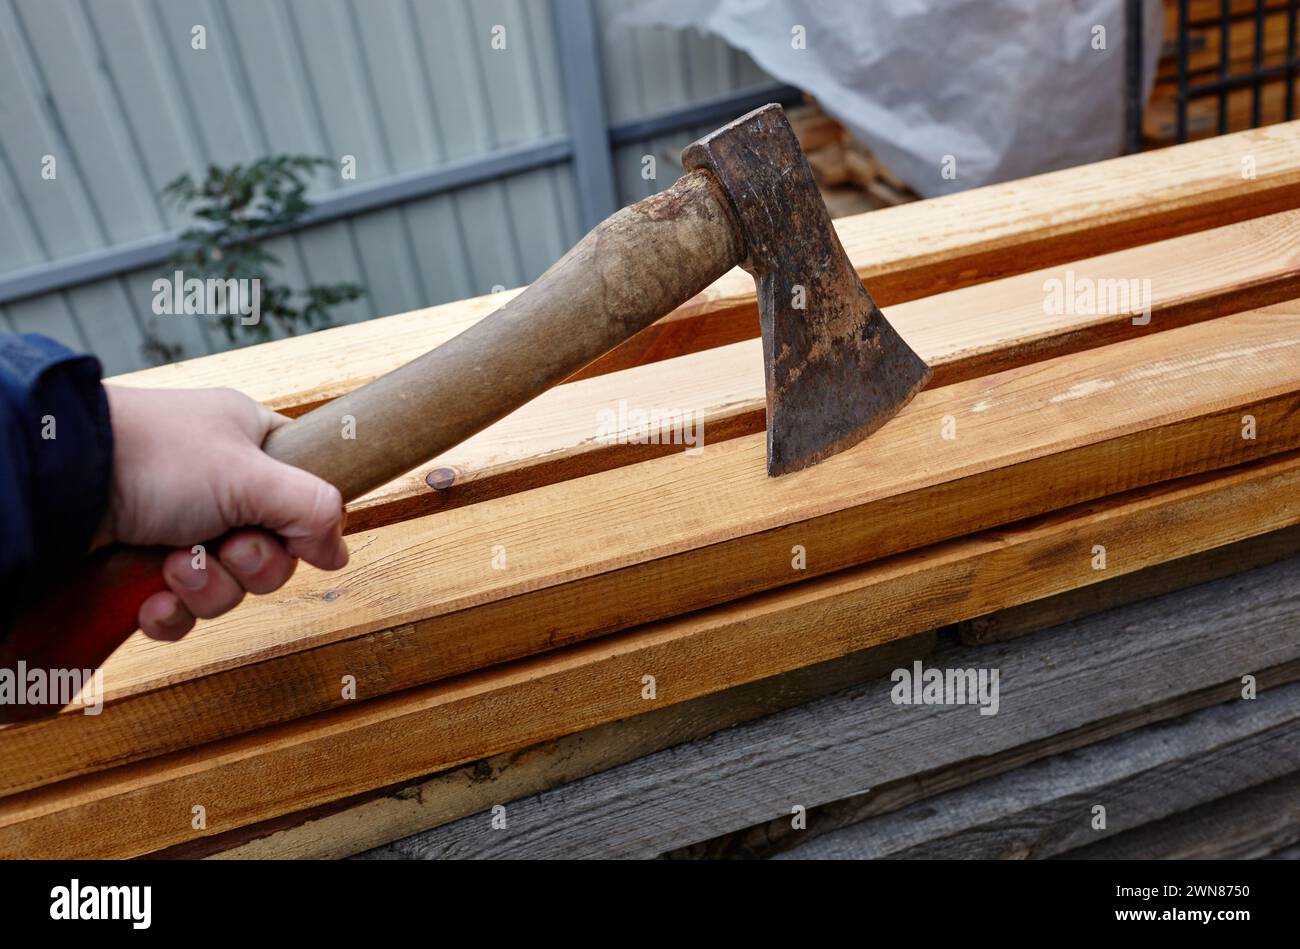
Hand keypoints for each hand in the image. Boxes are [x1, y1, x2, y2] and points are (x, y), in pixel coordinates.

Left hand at [97, 386, 348, 639]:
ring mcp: (179, 527)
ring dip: (207, 588)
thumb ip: (313, 509)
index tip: (292, 535)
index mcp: (250, 446)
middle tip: (226, 546)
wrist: (56, 481)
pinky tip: (153, 600)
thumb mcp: (251, 473)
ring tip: (175, 564)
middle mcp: (219, 487)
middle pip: (272, 552)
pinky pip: (181, 611)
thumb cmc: (152, 454)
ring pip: (228, 587)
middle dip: (250, 564)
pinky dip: (171, 613)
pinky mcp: (142, 566)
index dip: (304, 524)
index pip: (305, 492)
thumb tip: (338, 551)